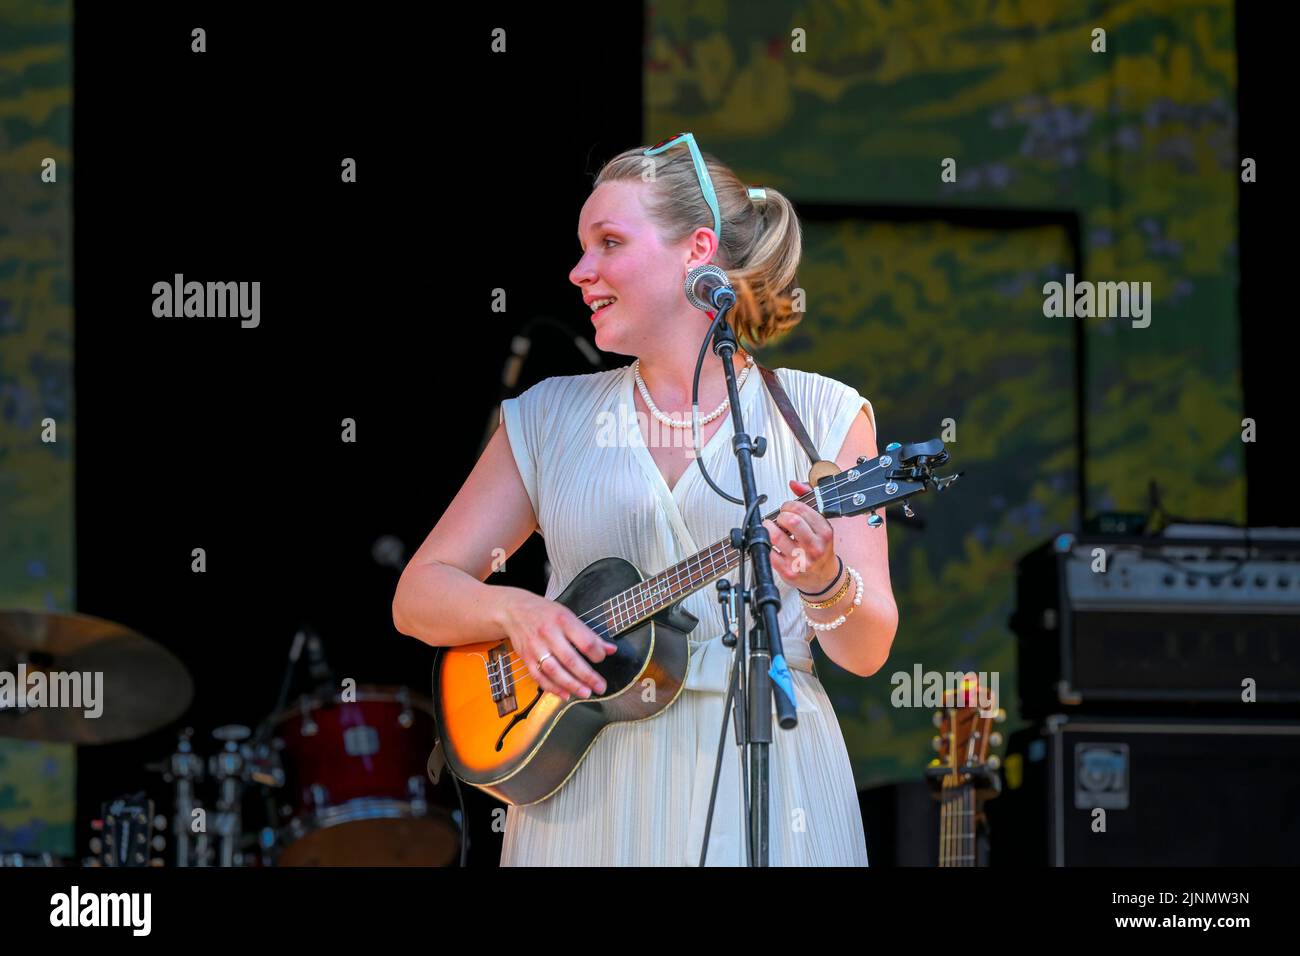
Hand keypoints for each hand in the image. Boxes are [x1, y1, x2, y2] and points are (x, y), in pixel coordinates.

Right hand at [498, 590, 616, 700]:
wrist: (514, 611)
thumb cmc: (545, 613)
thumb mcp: (568, 615)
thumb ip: (589, 634)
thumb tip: (610, 649)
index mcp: (562, 621)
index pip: (584, 641)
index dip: (597, 653)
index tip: (602, 658)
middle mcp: (548, 634)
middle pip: (570, 659)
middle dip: (587, 676)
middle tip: (600, 686)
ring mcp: (536, 648)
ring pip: (554, 671)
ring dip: (571, 685)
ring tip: (586, 693)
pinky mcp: (527, 658)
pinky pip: (539, 677)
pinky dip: (552, 688)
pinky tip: (565, 695)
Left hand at [762, 480, 839, 593]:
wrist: (823, 578)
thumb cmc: (820, 550)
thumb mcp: (820, 525)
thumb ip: (808, 501)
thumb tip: (794, 484)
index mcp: (824, 533)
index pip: (802, 510)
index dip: (789, 505)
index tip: (787, 508)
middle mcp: (814, 547)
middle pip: (791, 521)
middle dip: (780, 515)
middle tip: (780, 518)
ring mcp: (801, 560)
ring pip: (775, 536)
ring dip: (768, 527)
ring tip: (771, 527)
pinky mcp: (788, 571)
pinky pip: (769, 552)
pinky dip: (767, 544)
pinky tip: (772, 544)